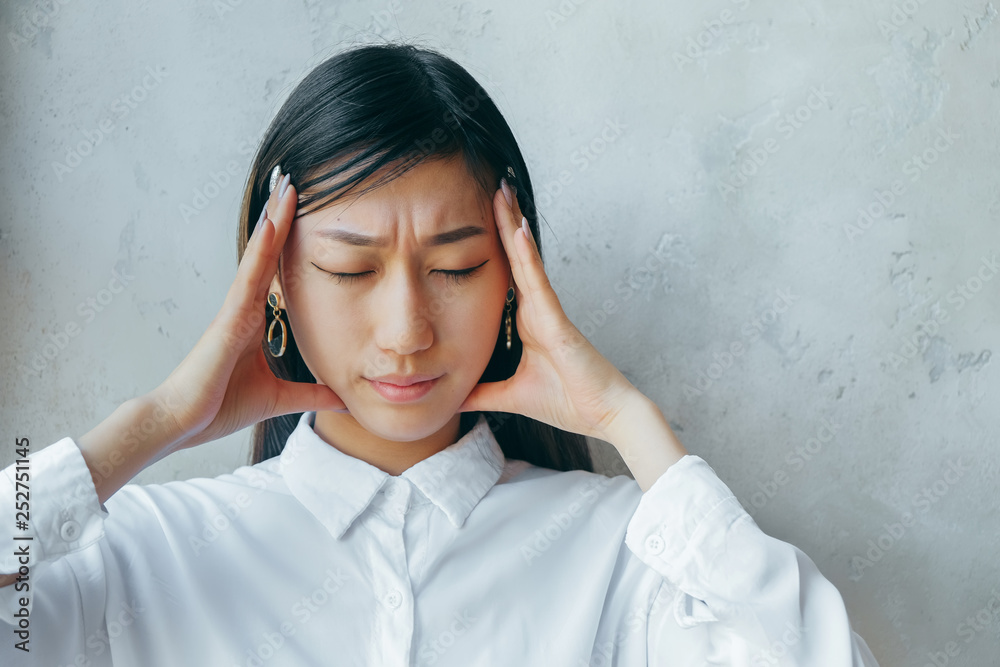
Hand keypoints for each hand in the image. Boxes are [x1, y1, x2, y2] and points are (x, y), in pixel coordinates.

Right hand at [153, 171, 345, 451]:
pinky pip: (248, 277)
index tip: (306, 213)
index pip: (278, 273)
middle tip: (295, 180)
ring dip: (273, 219)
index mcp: (254, 321)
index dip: (290, 243)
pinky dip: (261, 249)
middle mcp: (244, 308)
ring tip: (288, 184)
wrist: (182, 425)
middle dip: (282, 218)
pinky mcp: (227, 320)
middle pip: (268, 254)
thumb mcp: (280, 399)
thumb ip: (311, 395)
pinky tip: (273, 222)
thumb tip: (344, 400)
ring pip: (258, 255)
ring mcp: (234, 310)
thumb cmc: (219, 407)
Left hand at [457, 179, 641, 441]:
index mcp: (528, 322)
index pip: (505, 275)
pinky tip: (517, 229)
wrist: (606, 416)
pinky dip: (527, 255)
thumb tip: (451, 398)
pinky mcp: (557, 321)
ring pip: (526, 260)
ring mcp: (548, 312)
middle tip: (491, 186)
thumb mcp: (511, 397)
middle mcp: (538, 309)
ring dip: (513, 225)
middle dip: (503, 222)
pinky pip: (538, 282)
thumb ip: (482, 393)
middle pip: (515, 257)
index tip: (476, 218)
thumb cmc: (569, 403)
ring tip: (502, 191)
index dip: (494, 246)